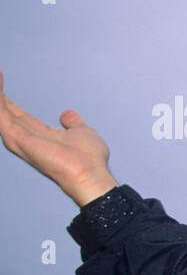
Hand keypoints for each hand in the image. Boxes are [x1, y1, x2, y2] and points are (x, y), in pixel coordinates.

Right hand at [0, 68, 118, 206]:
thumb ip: (72, 123)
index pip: (17, 115)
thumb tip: (67, 115)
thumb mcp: (82, 132)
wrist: (90, 173)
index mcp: (38, 136)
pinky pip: (0, 114)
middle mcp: (25, 139)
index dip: (6, 101)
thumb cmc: (90, 159)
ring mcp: (19, 140)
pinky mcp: (17, 139)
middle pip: (4, 112)